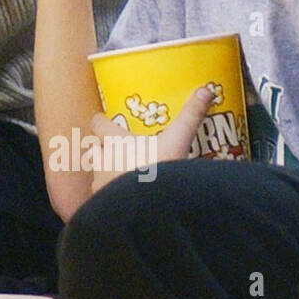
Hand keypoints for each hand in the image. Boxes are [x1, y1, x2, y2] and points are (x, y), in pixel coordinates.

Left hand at [88, 86, 214, 194]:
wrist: (149, 209)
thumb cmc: (159, 170)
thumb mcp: (178, 140)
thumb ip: (191, 115)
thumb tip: (205, 89)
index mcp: (115, 141)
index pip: (97, 124)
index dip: (101, 122)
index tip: (105, 120)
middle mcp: (101, 160)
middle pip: (93, 149)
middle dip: (102, 150)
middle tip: (117, 152)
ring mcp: (99, 184)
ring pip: (95, 174)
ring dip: (105, 174)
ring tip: (122, 178)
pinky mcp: (100, 206)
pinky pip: (100, 198)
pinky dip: (108, 198)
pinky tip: (122, 202)